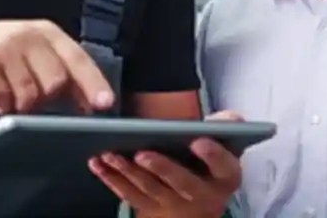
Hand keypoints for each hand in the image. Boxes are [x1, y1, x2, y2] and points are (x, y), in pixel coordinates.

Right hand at [0, 20, 114, 114]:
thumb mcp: (26, 52)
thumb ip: (56, 68)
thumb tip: (91, 99)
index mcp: (43, 31)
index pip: (77, 58)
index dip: (93, 83)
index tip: (105, 104)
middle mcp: (26, 35)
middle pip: (56, 83)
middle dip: (45, 99)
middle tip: (24, 95)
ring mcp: (3, 48)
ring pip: (30, 97)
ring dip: (19, 105)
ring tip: (4, 92)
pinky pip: (3, 102)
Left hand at [88, 110, 244, 217]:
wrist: (199, 200)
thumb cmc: (209, 163)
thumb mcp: (224, 145)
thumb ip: (224, 128)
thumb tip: (229, 119)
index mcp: (226, 177)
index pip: (224, 167)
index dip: (213, 155)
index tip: (197, 140)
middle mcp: (204, 197)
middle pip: (182, 184)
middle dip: (161, 168)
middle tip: (141, 154)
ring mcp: (176, 207)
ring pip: (151, 190)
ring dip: (128, 172)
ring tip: (109, 154)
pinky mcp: (151, 211)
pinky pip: (130, 196)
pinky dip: (112, 180)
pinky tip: (98, 164)